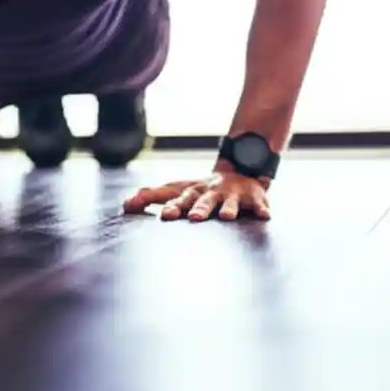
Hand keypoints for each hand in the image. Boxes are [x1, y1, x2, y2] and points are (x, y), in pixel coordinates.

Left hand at [122, 160, 270, 220]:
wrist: (240, 172)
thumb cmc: (201, 189)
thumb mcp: (177, 189)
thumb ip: (151, 196)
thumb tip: (124, 204)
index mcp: (191, 191)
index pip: (175, 197)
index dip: (167, 204)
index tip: (161, 215)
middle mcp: (210, 192)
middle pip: (202, 200)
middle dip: (198, 208)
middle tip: (192, 218)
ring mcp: (232, 195)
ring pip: (229, 203)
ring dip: (227, 209)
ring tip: (225, 217)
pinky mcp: (254, 198)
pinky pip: (259, 205)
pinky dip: (262, 210)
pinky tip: (264, 216)